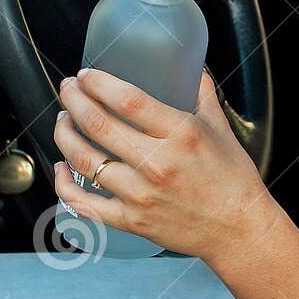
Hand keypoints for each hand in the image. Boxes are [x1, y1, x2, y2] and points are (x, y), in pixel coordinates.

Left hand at [52, 65, 271, 262]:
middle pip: (98, 124)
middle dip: (74, 100)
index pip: (128, 99)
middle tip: (68, 89)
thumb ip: (201, 95)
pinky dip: (64, 184)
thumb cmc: (232, 179)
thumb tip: (191, 68)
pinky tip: (60, 167)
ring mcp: (141, 194)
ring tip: (63, 120)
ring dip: (65, 135)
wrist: (238, 230)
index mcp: (181, 134)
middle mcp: (157, 163)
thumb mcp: (220, 129)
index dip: (99, 83)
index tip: (87, 75)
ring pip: (85, 159)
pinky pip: (85, 203)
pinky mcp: (132, 220)